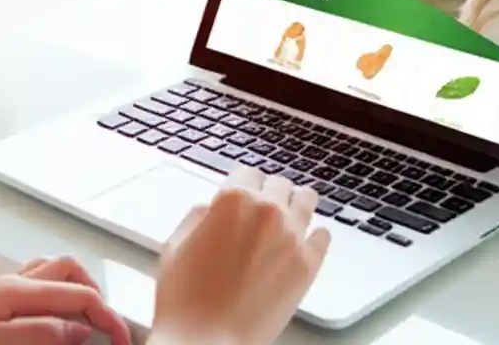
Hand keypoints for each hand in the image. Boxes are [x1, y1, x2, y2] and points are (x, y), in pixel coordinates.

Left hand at [0, 256, 131, 344]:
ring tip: (89, 320)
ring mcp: (2, 288)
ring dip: (77, 290)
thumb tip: (79, 329)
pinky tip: (53, 316)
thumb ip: (39, 333)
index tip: (123, 340)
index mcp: (16, 291)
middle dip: (98, 295)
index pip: (80, 295)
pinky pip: (35, 283)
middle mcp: (12, 282)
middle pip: (72, 271)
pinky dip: (55, 294)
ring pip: (54, 273)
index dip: (108, 317)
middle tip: (109, 328)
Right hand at [148, 166, 331, 344]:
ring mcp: (292, 238)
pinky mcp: (309, 266)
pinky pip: (323, 236)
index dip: (242, 182)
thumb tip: (211, 209)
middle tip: (262, 208)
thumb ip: (198, 217)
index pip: (247, 171)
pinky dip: (314, 235)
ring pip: (307, 200)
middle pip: (279, 183)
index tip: (243, 190)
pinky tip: (304, 242)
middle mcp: (267, 211)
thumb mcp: (175, 244)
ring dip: (296, 204)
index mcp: (232, 199)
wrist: (207, 342)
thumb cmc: (185, 300)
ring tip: (290, 214)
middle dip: (269, 193)